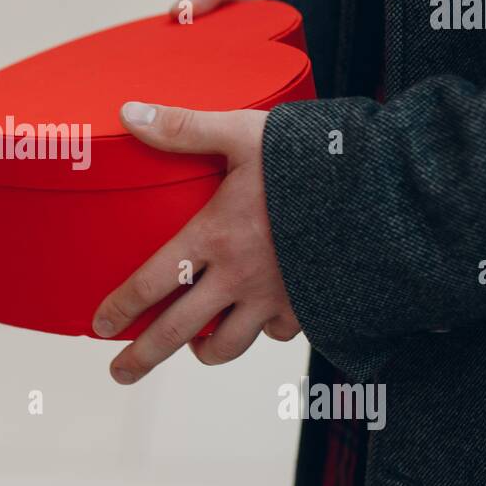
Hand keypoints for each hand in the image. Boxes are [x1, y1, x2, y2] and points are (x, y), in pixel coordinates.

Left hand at [92, 101, 300, 383]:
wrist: (386, 191)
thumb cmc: (311, 158)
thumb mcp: (244, 132)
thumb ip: (185, 127)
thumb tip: (129, 112)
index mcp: (215, 236)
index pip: (152, 282)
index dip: (120, 306)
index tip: (100, 324)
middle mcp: (239, 276)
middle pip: (178, 331)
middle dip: (143, 357)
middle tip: (120, 373)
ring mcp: (275, 297)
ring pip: (228, 344)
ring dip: (205, 350)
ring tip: (194, 346)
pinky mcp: (311, 306)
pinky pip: (278, 333)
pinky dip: (262, 332)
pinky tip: (258, 321)